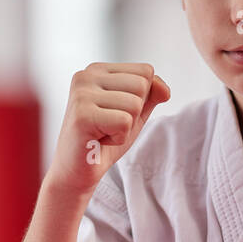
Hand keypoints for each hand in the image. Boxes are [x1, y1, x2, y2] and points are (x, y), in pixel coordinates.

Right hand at [47, 62, 170, 196]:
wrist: (77, 171)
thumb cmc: (104, 140)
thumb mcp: (134, 113)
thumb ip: (152, 95)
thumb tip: (165, 89)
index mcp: (97, 70)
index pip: (146, 71)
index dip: (142, 99)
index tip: (116, 113)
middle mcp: (86, 76)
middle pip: (142, 85)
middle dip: (134, 114)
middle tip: (109, 126)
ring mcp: (81, 94)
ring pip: (134, 105)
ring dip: (125, 128)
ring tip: (103, 133)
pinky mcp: (82, 115)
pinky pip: (124, 122)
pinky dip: (118, 138)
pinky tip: (99, 140)